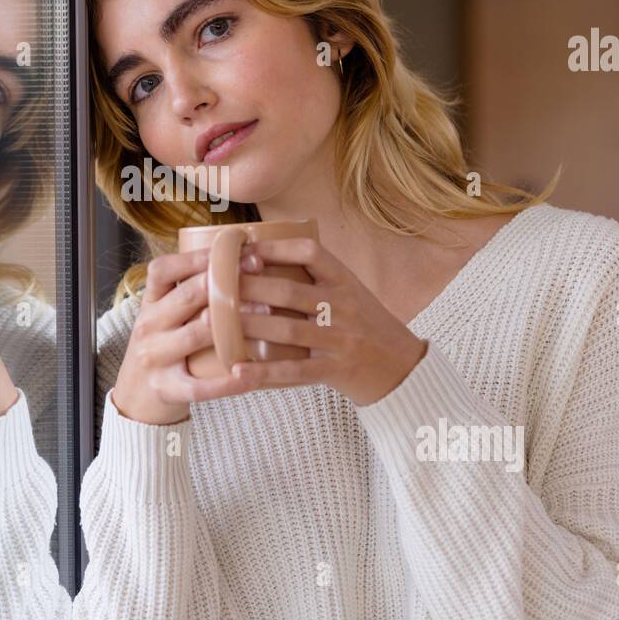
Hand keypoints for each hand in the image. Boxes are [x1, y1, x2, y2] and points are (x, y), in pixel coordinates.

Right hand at [110, 248, 259, 424]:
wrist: (135, 395)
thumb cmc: (163, 346)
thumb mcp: (166, 314)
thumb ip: (192, 292)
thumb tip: (246, 261)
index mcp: (150, 302)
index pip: (164, 270)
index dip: (200, 257)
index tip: (238, 249)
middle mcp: (149, 326)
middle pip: (186, 297)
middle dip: (225, 283)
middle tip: (262, 274)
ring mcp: (155, 358)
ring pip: (194, 335)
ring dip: (232, 323)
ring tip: (267, 312)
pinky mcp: (165, 388)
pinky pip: (198, 386)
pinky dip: (225, 383)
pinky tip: (250, 377)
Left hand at [229, 237, 427, 405]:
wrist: (403, 367)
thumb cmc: (364, 326)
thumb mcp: (348, 292)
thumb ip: (314, 278)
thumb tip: (259, 258)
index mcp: (345, 281)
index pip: (310, 252)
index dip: (275, 248)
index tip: (243, 251)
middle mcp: (344, 306)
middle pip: (290, 290)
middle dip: (250, 286)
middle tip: (215, 287)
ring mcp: (341, 339)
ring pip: (290, 329)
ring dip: (250, 324)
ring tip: (217, 323)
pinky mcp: (337, 370)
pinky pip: (296, 371)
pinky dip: (265, 371)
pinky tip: (238, 371)